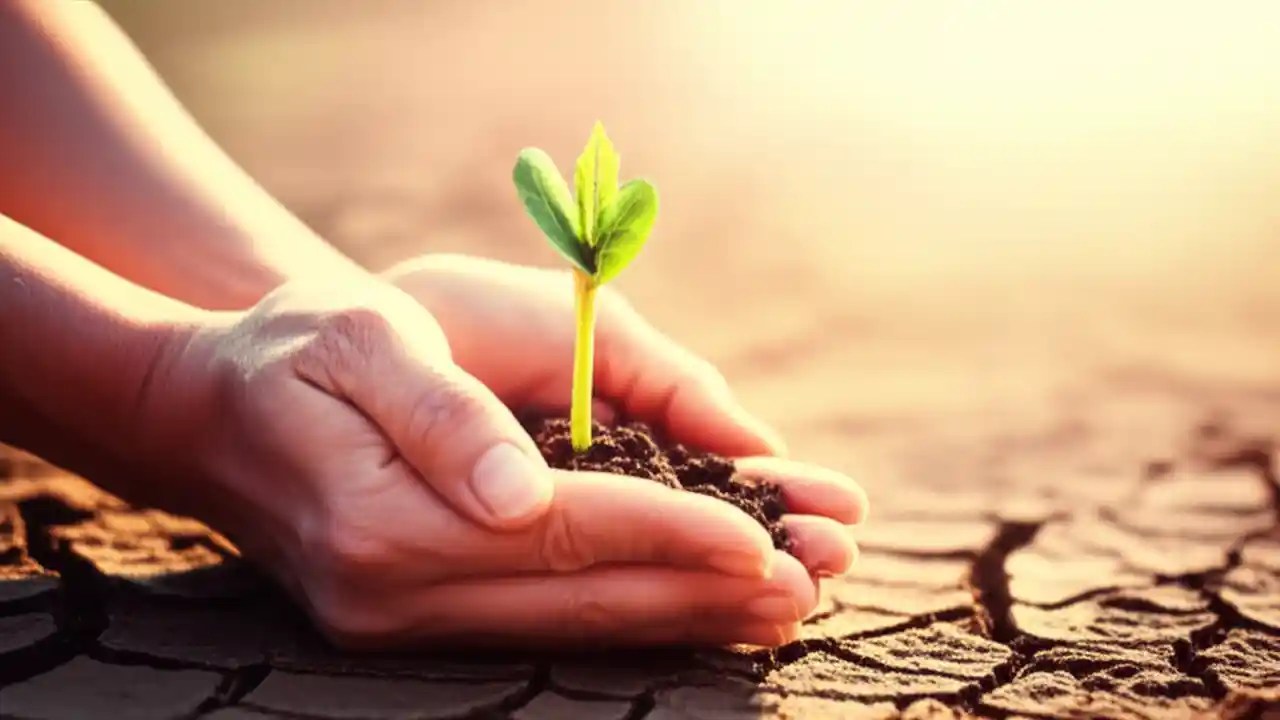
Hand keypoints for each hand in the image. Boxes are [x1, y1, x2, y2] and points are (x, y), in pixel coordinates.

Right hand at [145, 278, 855, 646]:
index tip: (760, 533)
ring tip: (776, 606)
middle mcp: (395, 594)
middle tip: (805, 585)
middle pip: (580, 599)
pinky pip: (543, 624)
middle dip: (701, 590)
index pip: (560, 533)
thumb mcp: (361, 338)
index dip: (667, 530)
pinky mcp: (414, 621)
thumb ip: (442, 414)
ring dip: (679, 614)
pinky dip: (627, 612)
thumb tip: (524, 495)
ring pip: (570, 627)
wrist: (212, 408)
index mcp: (385, 519)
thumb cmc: (298, 349)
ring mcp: (402, 621)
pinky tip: (690, 605)